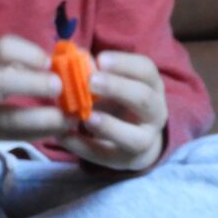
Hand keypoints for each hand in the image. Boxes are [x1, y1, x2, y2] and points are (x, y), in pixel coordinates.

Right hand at [0, 35, 70, 147]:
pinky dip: (40, 134)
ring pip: (9, 119)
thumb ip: (15, 64)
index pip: (1, 49)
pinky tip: (57, 130)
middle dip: (34, 84)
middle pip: (0, 82)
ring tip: (67, 118)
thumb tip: (64, 64)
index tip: (48, 61)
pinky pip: (15, 137)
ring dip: (43, 119)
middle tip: (59, 87)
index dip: (28, 53)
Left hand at [58, 50, 167, 170]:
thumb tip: (73, 57)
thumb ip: (96, 73)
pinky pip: (104, 155)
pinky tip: (62, 135)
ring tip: (85, 116)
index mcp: (152, 87)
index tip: (100, 59)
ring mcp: (144, 140)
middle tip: (91, 81)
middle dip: (117, 88)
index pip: (146, 70)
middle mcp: (155, 113)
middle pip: (144, 99)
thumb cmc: (118, 102)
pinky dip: (81, 146)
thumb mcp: (113, 84)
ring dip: (108, 126)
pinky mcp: (124, 160)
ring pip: (134, 137)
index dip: (125, 63)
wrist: (133, 140)